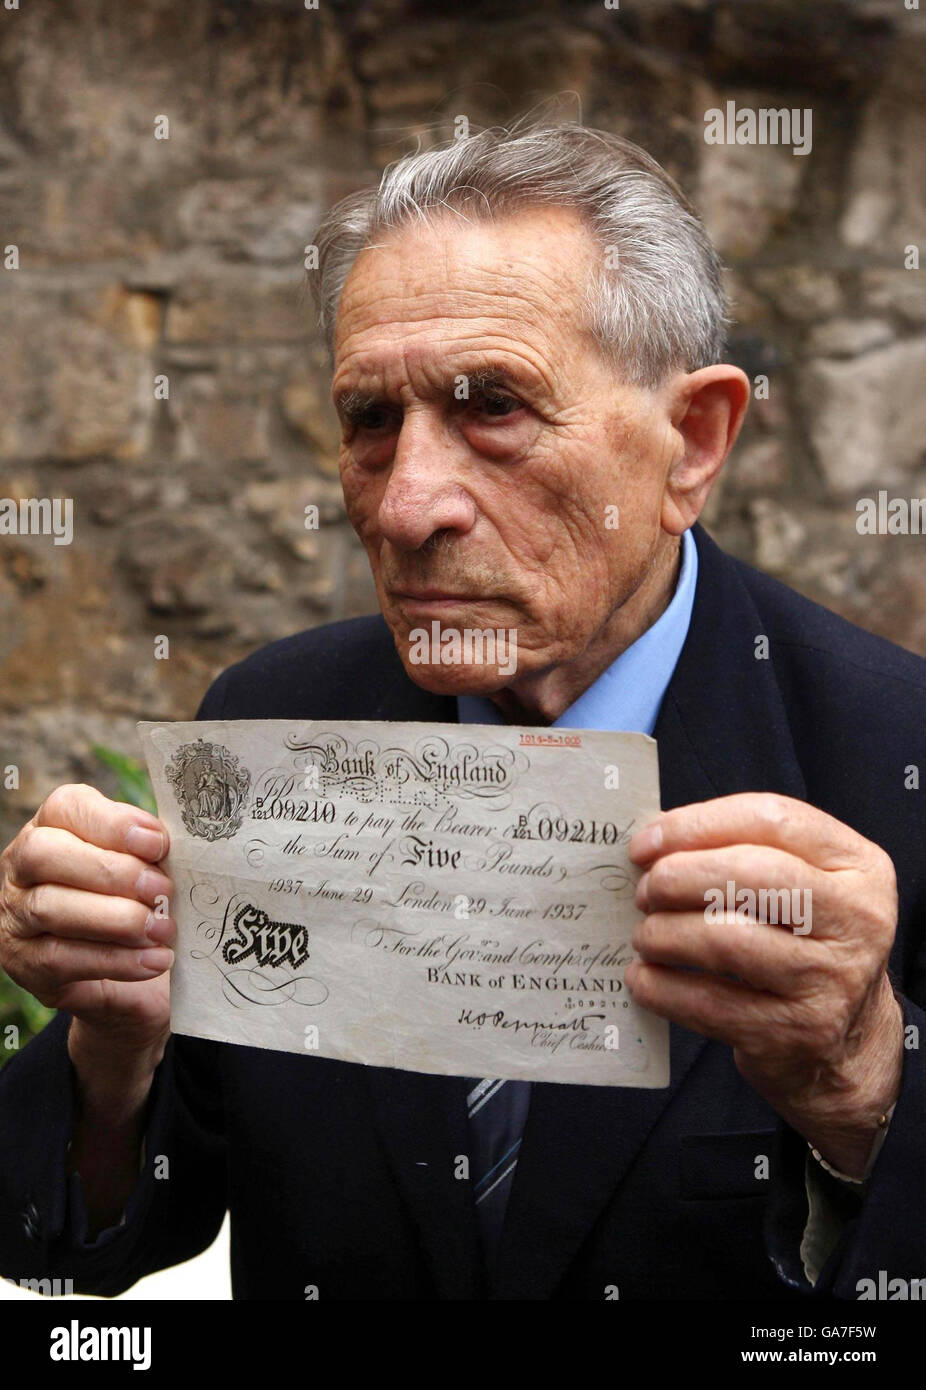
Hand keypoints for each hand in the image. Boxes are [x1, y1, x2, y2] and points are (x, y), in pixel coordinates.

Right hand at [0, 784, 175, 1065]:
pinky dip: (116, 960)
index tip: (158, 843)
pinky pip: (63, 959)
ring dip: (116, 919)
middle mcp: (21, 868)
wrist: (129, 978)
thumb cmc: (140, 905)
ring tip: (164, 929)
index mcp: (53, 829)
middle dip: (110, 870)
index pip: (66, 807)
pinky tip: (155, 959)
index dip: (112, 822)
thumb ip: (152, 852)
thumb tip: (179, 845)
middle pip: (44, 853)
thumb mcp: (147, 869)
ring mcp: (16, 917)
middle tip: (161, 889)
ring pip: (50, 908)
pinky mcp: (25, 965)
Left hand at [626, 793, 902, 1177]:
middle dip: (677, 877)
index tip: (645, 843)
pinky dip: (661, 987)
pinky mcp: (795, 1033)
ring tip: (646, 936)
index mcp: (859, 866)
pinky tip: (643, 978)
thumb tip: (652, 844)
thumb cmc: (804, 941)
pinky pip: (708, 1003)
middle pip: (750, 874)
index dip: (696, 825)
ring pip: (724, 939)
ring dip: (663, 933)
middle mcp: (857, 920)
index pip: (772, 819)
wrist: (847, 1039)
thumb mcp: (802, 883)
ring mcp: (830, 980)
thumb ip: (741, 850)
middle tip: (644, 891)